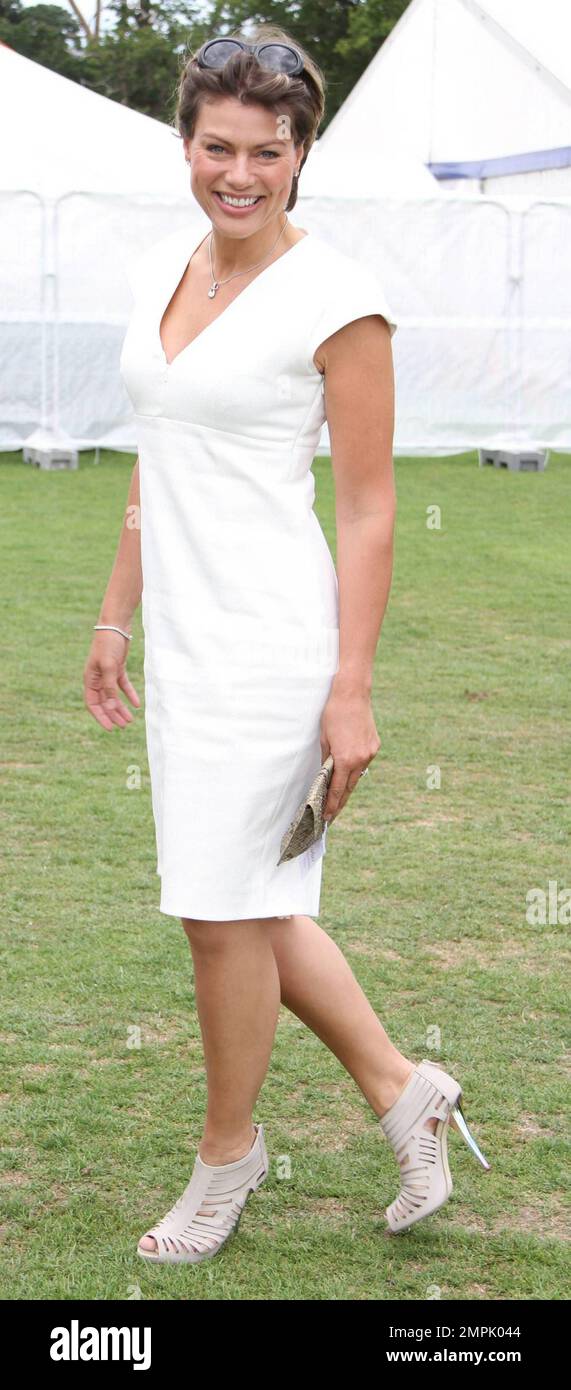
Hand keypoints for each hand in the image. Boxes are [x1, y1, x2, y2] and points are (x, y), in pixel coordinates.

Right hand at [84, 630, 140, 730]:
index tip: (110, 728)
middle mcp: (97, 679)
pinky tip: (136, 704)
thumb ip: (109, 687)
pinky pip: (122, 686)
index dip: (101, 717)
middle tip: (124, 726)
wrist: (116, 625)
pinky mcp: (117, 668)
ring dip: (121, 707)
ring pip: (113, 696)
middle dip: (113, 715)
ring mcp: (107, 674)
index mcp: (90, 679)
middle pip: (104, 702)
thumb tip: (110, 707)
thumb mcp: (109, 666)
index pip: (92, 703)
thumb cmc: (108, 644)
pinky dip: (129, 694)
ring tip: (130, 720)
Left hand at [320, 682, 379, 823]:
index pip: (338, 789)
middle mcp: (361, 759)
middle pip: (350, 787)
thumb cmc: (333, 713)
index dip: (332, 805)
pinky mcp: (375, 745)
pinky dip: (355, 768)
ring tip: (338, 797)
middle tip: (332, 814)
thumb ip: (326, 760)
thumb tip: (326, 775)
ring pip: (358, 775)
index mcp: (346, 759)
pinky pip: (364, 762)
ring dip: (348, 785)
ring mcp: (370, 752)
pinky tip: (348, 773)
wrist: (352, 694)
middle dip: (340, 801)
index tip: (327, 817)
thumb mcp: (324, 739)